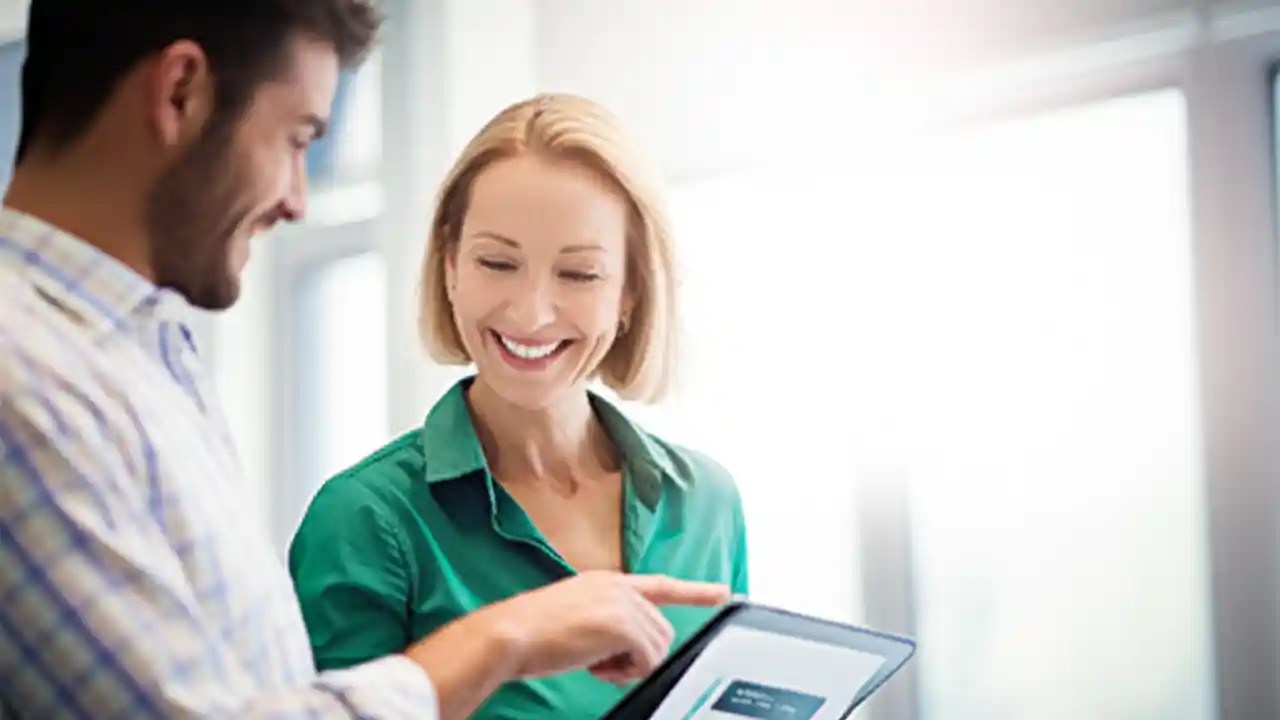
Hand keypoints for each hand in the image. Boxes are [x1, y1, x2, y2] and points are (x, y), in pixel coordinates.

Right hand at [478, 572, 728, 682]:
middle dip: (638, 655)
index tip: (723, 591)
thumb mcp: (574, 616)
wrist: (510, 633)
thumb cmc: (530, 632)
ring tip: (594, 663)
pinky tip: (594, 666)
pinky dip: (624, 672)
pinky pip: (646, 659)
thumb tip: (623, 647)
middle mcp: (619, 587)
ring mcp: (623, 603)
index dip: (694, 590)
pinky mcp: (623, 624)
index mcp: (606, 582)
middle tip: (602, 664)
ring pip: (657, 646)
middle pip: (660, 630)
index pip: (660, 585)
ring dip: (630, 665)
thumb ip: (603, 621)